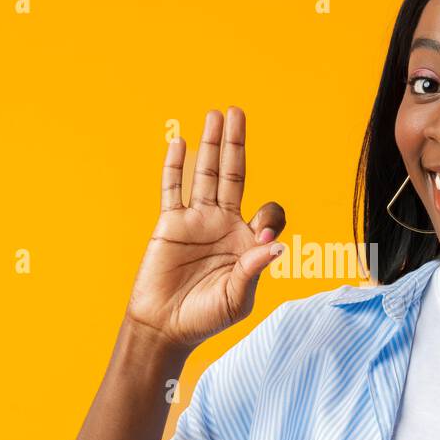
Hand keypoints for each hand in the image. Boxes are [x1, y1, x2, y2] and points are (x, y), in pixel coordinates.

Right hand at [125, 107, 286, 351]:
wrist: (165, 326)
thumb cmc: (205, 317)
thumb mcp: (237, 297)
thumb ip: (254, 268)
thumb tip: (275, 242)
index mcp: (247, 242)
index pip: (268, 213)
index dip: (268, 216)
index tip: (260, 231)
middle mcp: (224, 224)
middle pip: (234, 174)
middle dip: (237, 144)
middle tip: (238, 112)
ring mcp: (197, 221)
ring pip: (206, 174)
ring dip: (211, 145)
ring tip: (216, 115)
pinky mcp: (170, 224)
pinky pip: (173, 189)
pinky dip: (175, 166)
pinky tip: (179, 143)